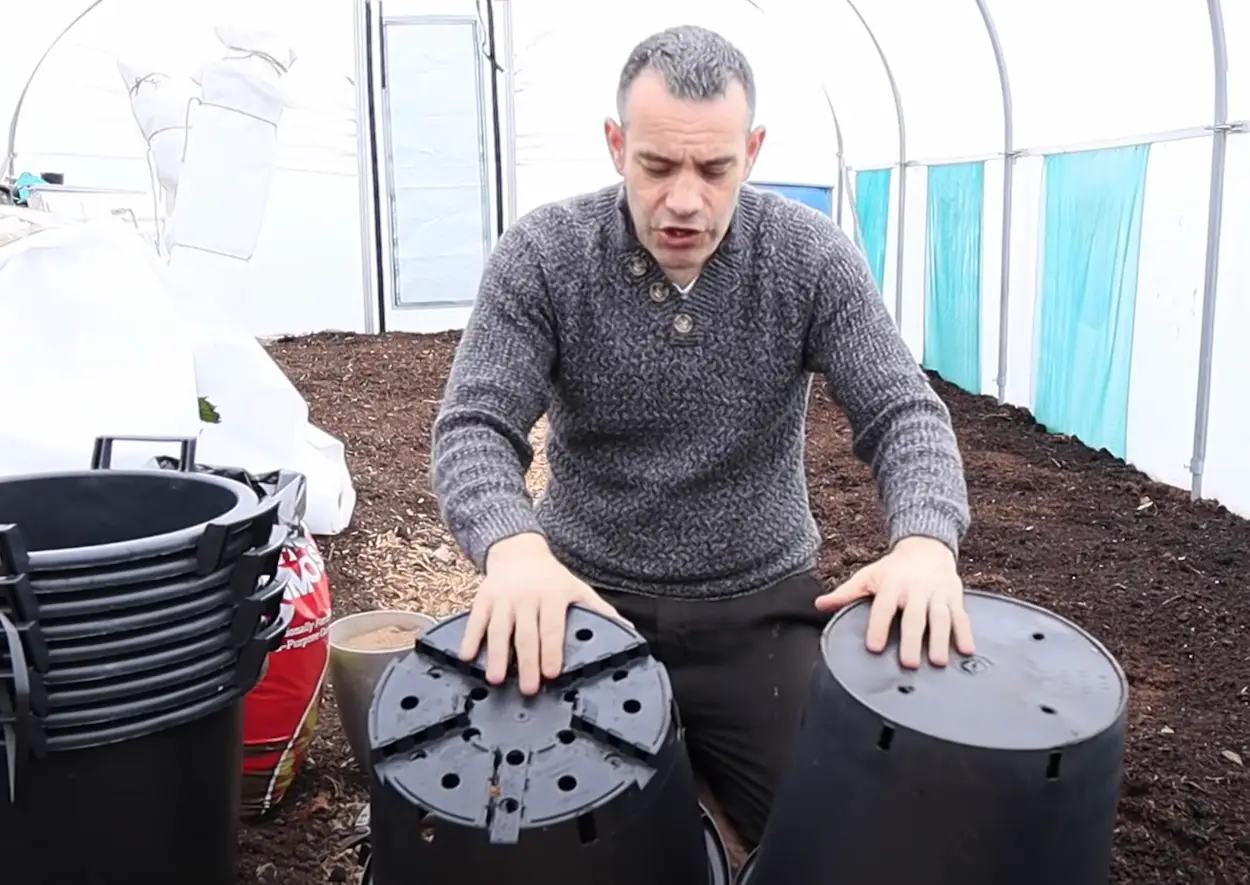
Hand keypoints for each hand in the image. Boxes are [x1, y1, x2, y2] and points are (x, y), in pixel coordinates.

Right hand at [459, 533, 627, 694]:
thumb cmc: (552, 578)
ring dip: (497, 656)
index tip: (553, 672)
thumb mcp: (577, 588)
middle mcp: (526, 597)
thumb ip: (599, 610)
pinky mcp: (483, 598)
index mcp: (552, 595)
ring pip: (498, 629)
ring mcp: (502, 598)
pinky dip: (470, 638)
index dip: (552, 650)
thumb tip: (628, 631)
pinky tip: (467, 658)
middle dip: (526, 662)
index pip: (552, 627)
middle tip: (528, 688)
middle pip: (526, 634)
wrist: (518, 550)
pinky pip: (475, 620)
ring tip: (496, 679)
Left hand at [814, 536, 973, 668]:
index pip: (883, 607)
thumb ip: (846, 593)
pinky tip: (966, 650)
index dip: (878, 626)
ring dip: (940, 639)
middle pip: (914, 616)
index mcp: (891, 584)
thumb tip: (819, 605)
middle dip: (912, 639)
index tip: (874, 647)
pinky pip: (961, 616)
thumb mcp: (868, 576)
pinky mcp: (954, 597)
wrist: (926, 547)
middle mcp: (915, 589)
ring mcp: (937, 594)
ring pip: (940, 617)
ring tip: (938, 662)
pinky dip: (965, 633)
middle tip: (909, 663)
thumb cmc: (893, 569)